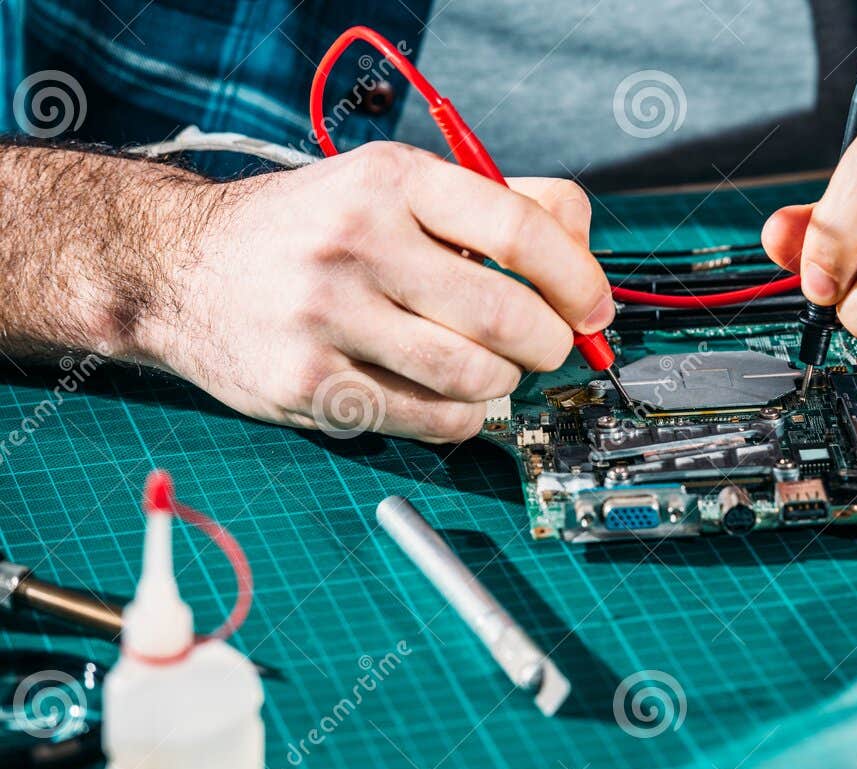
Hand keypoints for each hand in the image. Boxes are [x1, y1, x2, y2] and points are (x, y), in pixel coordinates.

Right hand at [145, 142, 612, 442]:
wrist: (180, 268)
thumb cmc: (314, 231)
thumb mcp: (394, 188)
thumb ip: (496, 205)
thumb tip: (586, 250)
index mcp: (392, 180)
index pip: (517, 228)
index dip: (577, 278)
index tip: (595, 309)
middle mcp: (358, 240)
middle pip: (505, 315)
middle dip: (548, 344)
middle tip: (547, 349)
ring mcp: (328, 314)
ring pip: (473, 375)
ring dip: (504, 385)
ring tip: (493, 372)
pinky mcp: (310, 382)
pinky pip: (430, 420)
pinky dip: (463, 418)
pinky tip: (453, 400)